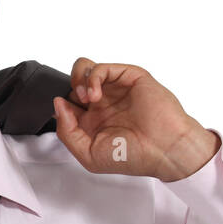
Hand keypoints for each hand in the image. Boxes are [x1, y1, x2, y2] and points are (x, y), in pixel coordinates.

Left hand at [51, 57, 218, 181]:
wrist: (164, 150)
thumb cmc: (134, 156)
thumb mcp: (88, 154)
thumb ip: (66, 132)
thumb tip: (58, 105)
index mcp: (93, 120)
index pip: (66, 102)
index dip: (60, 105)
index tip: (65, 114)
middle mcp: (104, 102)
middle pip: (74, 81)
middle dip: (68, 89)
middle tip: (77, 104)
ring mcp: (116, 89)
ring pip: (86, 69)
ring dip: (78, 80)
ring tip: (86, 98)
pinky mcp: (129, 77)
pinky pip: (102, 67)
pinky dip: (92, 77)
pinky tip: (94, 95)